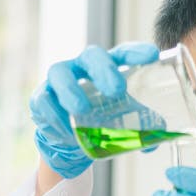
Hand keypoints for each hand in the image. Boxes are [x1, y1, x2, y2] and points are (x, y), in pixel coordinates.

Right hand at [30, 42, 159, 178]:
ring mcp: (60, 79)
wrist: (68, 135)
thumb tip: (154, 143)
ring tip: (82, 109)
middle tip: (117, 90)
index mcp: (108, 67)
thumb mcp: (122, 117)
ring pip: (60, 73)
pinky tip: (65, 130)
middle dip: (104, 70)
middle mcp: (83, 66)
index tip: (153, 56)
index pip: (123, 53)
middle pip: (91, 56)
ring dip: (71, 90)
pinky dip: (54, 115)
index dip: (137, 52)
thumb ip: (140, 127)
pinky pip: (44, 101)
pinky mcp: (41, 96)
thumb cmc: (99, 116)